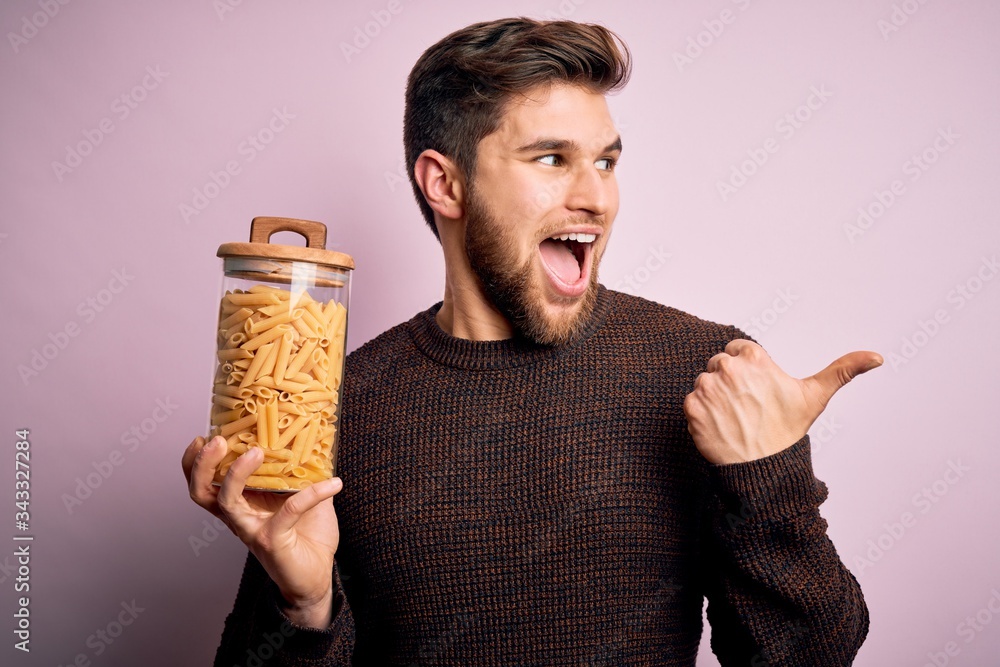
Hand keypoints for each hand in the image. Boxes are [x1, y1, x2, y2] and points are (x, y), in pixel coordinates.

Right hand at [182, 435, 342, 627]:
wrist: (316, 577)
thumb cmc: (306, 535)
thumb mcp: (302, 495)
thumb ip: (302, 471)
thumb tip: (318, 440)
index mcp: (240, 503)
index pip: (205, 483)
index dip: (196, 462)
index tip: (203, 436)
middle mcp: (239, 517)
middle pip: (202, 492)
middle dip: (202, 465)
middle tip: (216, 441)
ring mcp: (252, 529)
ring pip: (228, 502)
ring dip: (237, 474)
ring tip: (256, 452)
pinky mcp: (272, 541)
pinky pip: (288, 511)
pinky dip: (312, 493)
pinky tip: (334, 484)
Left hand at [683, 340, 881, 463]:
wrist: (763, 470)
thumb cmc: (788, 431)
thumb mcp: (816, 396)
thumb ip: (843, 369)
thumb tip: (877, 356)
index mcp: (754, 357)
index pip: (736, 350)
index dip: (745, 369)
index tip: (755, 389)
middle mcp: (729, 368)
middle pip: (717, 365)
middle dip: (728, 383)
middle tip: (746, 407)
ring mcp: (708, 388)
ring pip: (703, 383)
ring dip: (713, 398)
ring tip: (735, 418)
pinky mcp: (692, 408)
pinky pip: (690, 402)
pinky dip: (701, 415)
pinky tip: (720, 427)